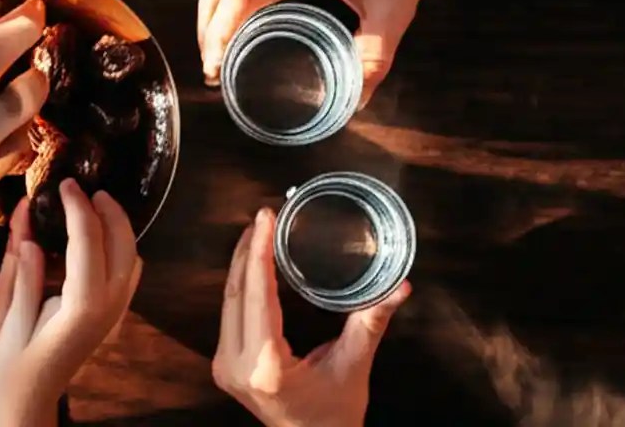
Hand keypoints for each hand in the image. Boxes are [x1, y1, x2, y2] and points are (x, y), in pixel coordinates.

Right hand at [0, 179, 141, 426]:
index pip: (88, 239)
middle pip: (124, 245)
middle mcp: (107, 309)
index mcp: (82, 305)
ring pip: (132, 259)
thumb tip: (26, 216)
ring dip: (117, 228)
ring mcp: (113, 315)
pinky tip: (94, 238)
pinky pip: (127, 275)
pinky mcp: (109, 319)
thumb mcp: (5, 311)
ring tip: (90, 205)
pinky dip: (118, 248)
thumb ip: (20, 263)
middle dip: (108, 211)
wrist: (19, 406)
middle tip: (82, 188)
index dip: (77, 206)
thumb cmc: (7, 365)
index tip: (64, 183)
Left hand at [212, 209, 409, 426]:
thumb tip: (401, 286)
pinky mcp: (223, 363)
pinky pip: (228, 313)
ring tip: (256, 231)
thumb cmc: (335, 413)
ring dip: (241, 264)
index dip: (259, 252)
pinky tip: (252, 263)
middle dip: (248, 250)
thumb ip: (372, 322)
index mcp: (264, 366)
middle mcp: (235, 365)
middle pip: (236, 293)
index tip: (264, 219)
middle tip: (263, 217)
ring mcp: (224, 365)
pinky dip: (241, 284)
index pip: (257, 296)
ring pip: (227, 301)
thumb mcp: (354, 365)